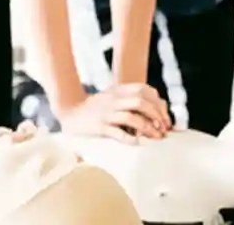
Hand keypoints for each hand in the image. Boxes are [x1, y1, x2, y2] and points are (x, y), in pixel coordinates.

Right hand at [56, 83, 171, 143]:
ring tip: (156, 136)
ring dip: (147, 127)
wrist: (70, 112)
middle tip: (164, 128)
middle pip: (141, 102)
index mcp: (117, 90)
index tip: (164, 115)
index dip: (157, 102)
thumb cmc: (95, 107)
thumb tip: (157, 108)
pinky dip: (132, 139)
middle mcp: (113, 100)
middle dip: (156, 115)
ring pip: (132, 117)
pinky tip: (140, 143)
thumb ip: (129, 98)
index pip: (143, 90)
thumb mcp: (111, 96)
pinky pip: (119, 133)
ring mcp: (106, 114)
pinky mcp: (100, 127)